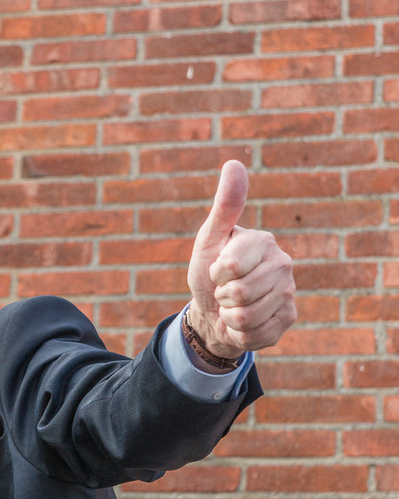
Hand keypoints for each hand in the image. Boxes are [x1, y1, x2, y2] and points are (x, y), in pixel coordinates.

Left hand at [186, 160, 296, 361]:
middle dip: (222, 297)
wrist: (213, 311)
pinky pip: (256, 335)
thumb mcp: (209, 239)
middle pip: (240, 293)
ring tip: (231, 307)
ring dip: (229, 317)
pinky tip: (242, 323)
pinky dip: (239, 333)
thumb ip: (224, 206)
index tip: (217, 269)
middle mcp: (283, 264)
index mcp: (263, 241)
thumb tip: (235, 164)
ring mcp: (289, 292)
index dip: (215, 273)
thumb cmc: (209, 272)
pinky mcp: (289, 318)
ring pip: (247, 316)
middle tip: (224, 291)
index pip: (231, 266)